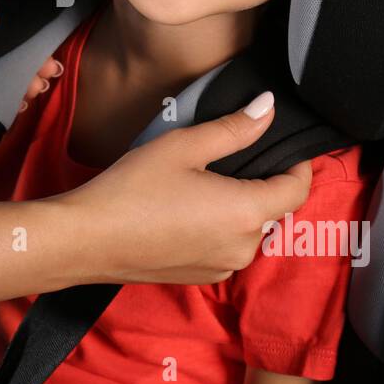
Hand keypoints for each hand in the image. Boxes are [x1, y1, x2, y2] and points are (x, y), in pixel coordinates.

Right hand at [50, 92, 313, 284]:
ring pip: (247, 228)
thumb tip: (269, 108)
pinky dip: (217, 226)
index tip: (282, 143)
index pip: (297, 189)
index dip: (297, 164)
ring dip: (236, 205)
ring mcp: (223, 266)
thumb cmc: (132, 188)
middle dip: (258, 181)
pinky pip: (226, 246)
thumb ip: (234, 128)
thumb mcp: (184, 146)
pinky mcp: (201, 276)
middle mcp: (243, 247)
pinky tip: (184, 209)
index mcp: (246, 212)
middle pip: (271, 208)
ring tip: (199, 182)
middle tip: (225, 156)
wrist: (87, 239)